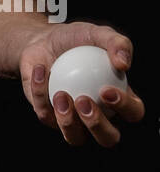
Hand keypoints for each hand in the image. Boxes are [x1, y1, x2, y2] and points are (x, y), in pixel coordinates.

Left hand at [19, 21, 143, 146]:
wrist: (42, 41)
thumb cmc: (76, 40)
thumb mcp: (98, 34)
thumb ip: (117, 43)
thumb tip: (124, 63)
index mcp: (119, 99)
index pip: (132, 112)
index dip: (124, 107)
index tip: (106, 90)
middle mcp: (100, 116)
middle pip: (108, 138)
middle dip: (97, 126)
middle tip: (83, 100)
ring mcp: (74, 121)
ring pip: (76, 138)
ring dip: (68, 121)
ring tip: (60, 94)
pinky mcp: (49, 117)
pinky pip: (45, 115)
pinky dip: (41, 93)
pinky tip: (40, 71)